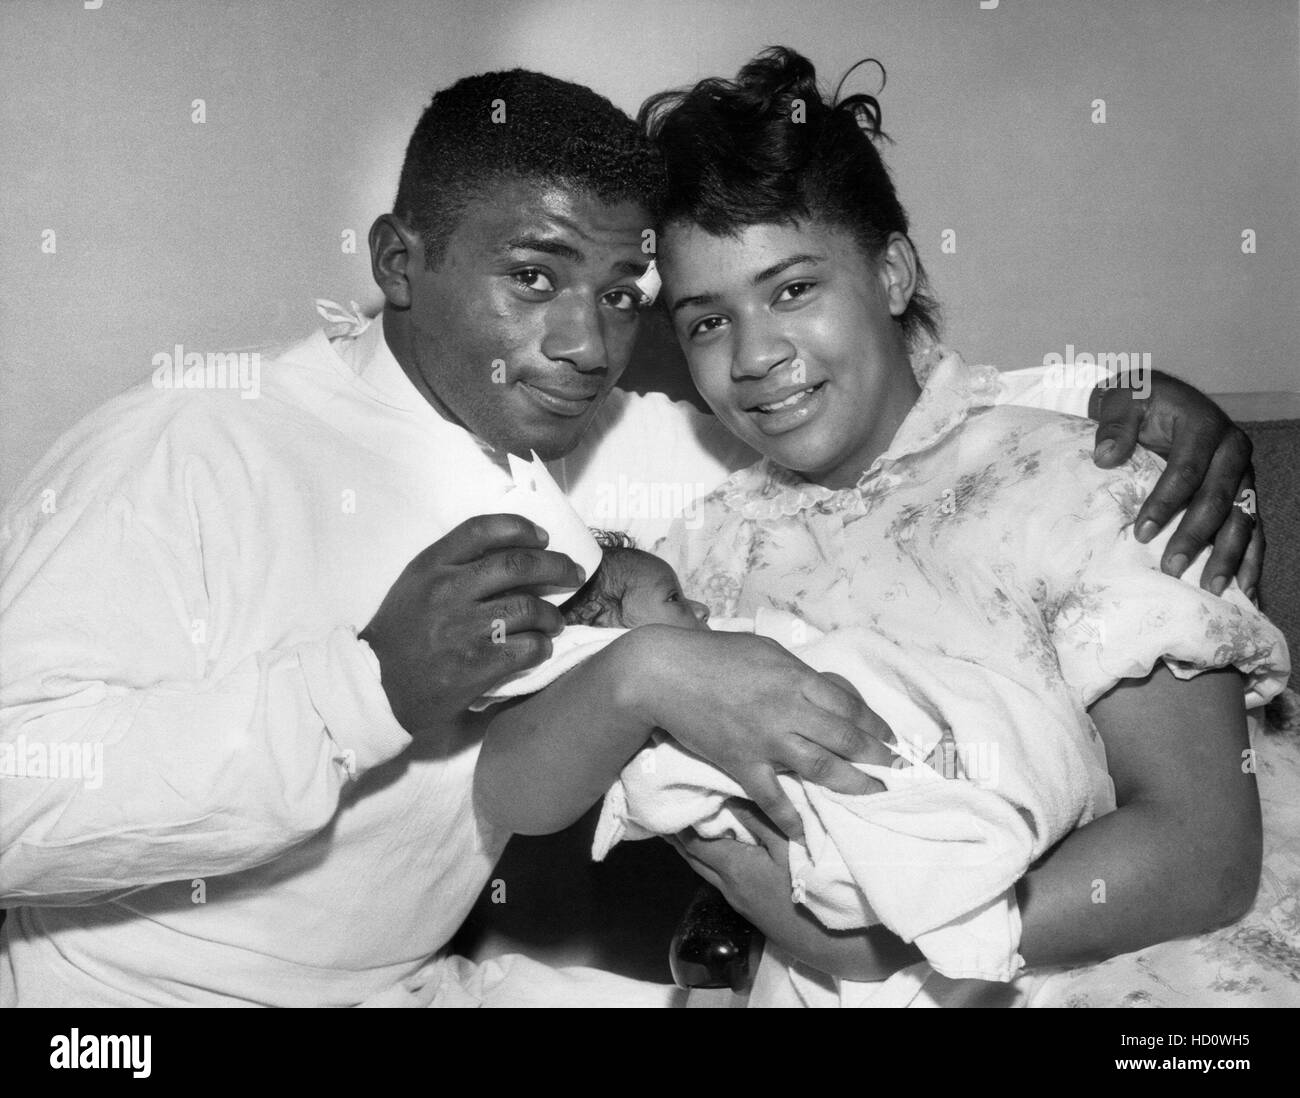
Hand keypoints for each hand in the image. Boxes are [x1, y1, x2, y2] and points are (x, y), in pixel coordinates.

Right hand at [359, 514, 583, 734]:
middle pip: (519, 564)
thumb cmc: (400, 633)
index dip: (521, 528)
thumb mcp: (416, 583)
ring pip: (530, 607)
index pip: (483, 528)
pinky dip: (542, 646)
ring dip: (552, 614)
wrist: (376, 686)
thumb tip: (513, 553)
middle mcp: (448, 590)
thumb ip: (454, 564)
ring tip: (554, 622)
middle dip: (557, 566)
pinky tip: (540, 648)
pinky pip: (529, 647)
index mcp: (431, 565)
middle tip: (573, 573)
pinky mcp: (477, 664)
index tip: (543, 538)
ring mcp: (464, 628)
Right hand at [627, 627, 891, 837]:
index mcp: (796, 679)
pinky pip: (771, 797)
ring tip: (874, 796)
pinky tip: (805, 832)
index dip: (875, 724)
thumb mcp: (766, 652)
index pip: (849, 706)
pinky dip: (790, 816)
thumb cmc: (715, 654)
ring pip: (820, 768)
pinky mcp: (740, 763)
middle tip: (896, 772)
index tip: (890, 738)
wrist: (664, 673)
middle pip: (845, 738)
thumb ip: (798, 674)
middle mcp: (788, 711)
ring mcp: (765, 741)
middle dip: (876, 756)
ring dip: (852, 785)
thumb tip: (824, 690)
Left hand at [671, 804, 917, 981]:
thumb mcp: (788, 846)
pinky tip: (723, 849)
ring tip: (687, 823)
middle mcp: (728, 886)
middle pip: (693, 856)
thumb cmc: (812, 888)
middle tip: (670, 807)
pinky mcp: (752, 908)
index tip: (672, 797)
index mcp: (733, 867)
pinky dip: (712, 859)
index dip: (679, 819)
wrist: (832, 941)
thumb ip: (758, 819)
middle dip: (679, 833)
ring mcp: (739, 900)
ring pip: (706, 869)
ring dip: (695, 847)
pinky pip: (721, 878)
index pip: (693, 840)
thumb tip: (730, 796)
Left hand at [1089, 373, 1261, 595]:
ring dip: (1229, 555)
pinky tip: (1246, 588)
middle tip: (1172, 568)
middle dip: (1196, 537)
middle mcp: (1233, 450)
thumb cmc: (1136, 401)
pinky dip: (1250, 556)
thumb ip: (1114, 424)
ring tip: (1212, 588)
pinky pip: (1253, 525)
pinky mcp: (1245, 492)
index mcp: (1205, 426)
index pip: (1186, 471)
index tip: (1141, 533)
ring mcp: (1243, 473)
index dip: (1165, 503)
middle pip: (1218, 499)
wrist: (1156, 397)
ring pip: (1243, 517)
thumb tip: (1105, 456)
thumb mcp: (1122, 399)